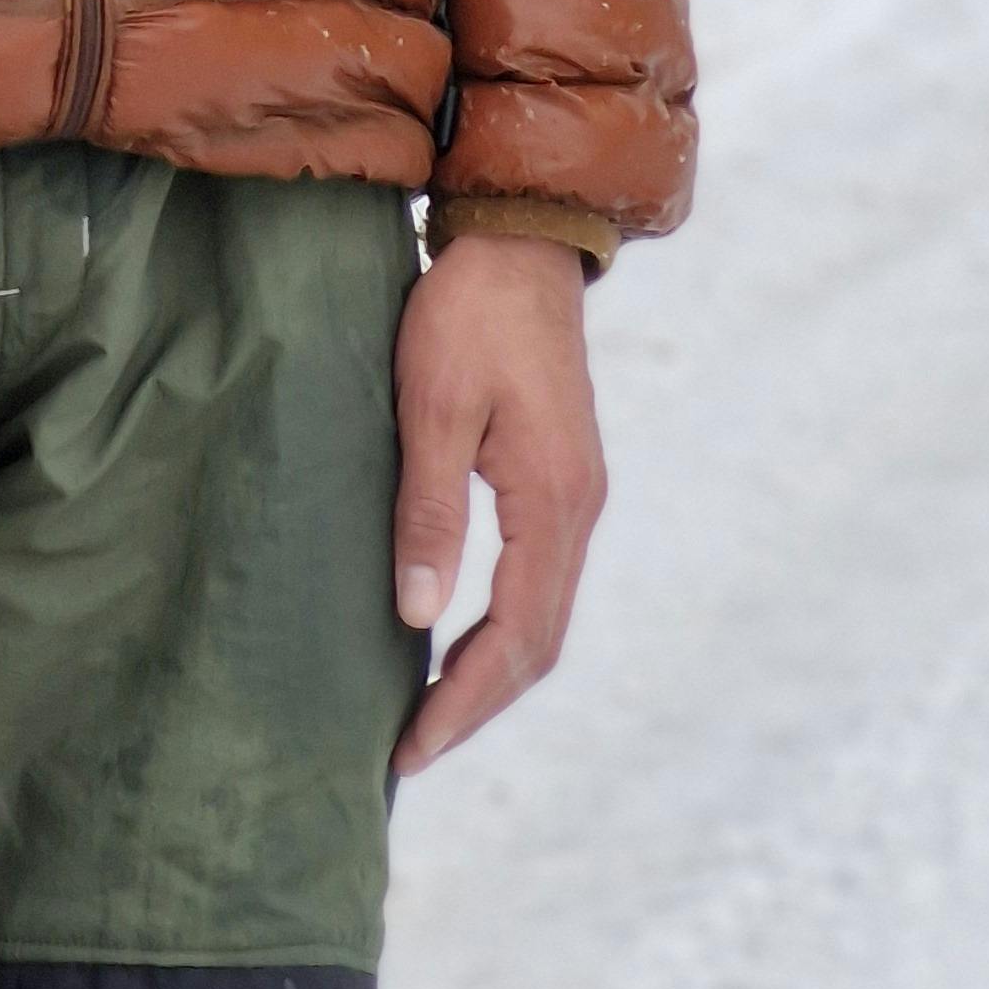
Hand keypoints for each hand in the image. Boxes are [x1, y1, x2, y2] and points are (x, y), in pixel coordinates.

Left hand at [388, 229, 607, 776]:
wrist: (518, 237)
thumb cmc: (467, 311)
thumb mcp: (432, 405)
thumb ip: (430, 511)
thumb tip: (417, 619)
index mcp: (553, 501)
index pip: (517, 637)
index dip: (465, 702)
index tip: (411, 748)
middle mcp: (578, 510)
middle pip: (539, 643)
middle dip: (477, 704)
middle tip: (410, 751)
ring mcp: (575, 494)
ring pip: (543, 615)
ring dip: (490, 671)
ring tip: (428, 713)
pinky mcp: (559, 476)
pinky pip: (537, 579)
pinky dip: (500, 626)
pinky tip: (453, 636)